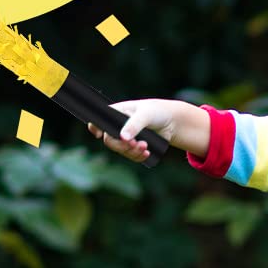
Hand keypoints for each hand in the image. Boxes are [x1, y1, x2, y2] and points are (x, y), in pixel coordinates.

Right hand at [88, 98, 208, 161]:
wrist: (172, 122)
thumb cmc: (156, 112)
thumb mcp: (145, 115)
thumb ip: (134, 125)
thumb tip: (123, 138)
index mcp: (116, 113)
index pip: (99, 120)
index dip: (95, 127)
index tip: (99, 134)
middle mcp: (118, 126)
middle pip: (110, 141)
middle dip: (122, 145)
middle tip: (135, 144)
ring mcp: (125, 137)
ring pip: (120, 150)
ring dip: (132, 152)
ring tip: (145, 147)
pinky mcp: (134, 147)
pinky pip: (130, 156)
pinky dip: (138, 156)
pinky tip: (147, 153)